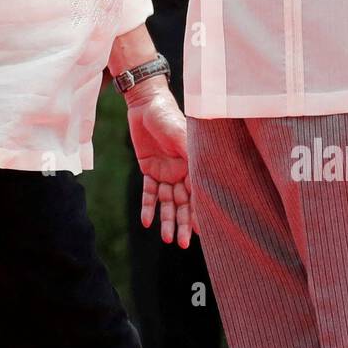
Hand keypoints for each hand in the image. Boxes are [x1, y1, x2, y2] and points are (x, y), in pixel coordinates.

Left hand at [125, 79, 193, 245]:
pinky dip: (148, 206)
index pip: (198, 194)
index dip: (199, 213)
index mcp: (194, 164)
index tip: (201, 232)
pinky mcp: (149, 169)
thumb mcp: (181, 135)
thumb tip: (201, 177)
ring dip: (166, 219)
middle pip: (183, 203)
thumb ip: (190, 155)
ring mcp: (166, 171)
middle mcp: (182, 171)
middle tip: (181, 243)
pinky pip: (149, 192)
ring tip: (166, 238)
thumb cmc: (168, 116)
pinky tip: (147, 222)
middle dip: (182, 223)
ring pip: (167, 201)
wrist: (146, 104)